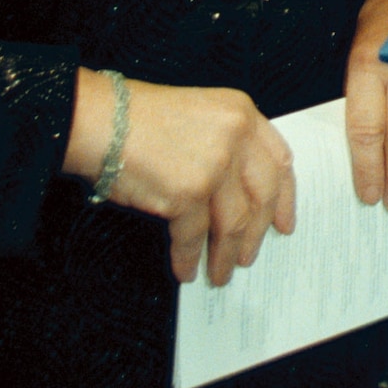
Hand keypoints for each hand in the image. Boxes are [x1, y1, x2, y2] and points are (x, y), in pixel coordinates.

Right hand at [64, 70, 295, 285]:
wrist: (102, 120)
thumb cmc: (142, 118)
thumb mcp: (202, 114)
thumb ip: (230, 143)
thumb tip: (241, 195)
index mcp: (242, 114)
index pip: (280, 162)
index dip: (286, 198)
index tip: (285, 222)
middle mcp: (235, 137)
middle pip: (262, 198)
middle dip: (256, 234)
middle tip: (248, 257)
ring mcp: (214, 165)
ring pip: (233, 223)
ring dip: (225, 255)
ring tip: (219, 273)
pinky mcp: (187, 193)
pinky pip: (194, 236)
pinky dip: (189, 258)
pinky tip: (186, 270)